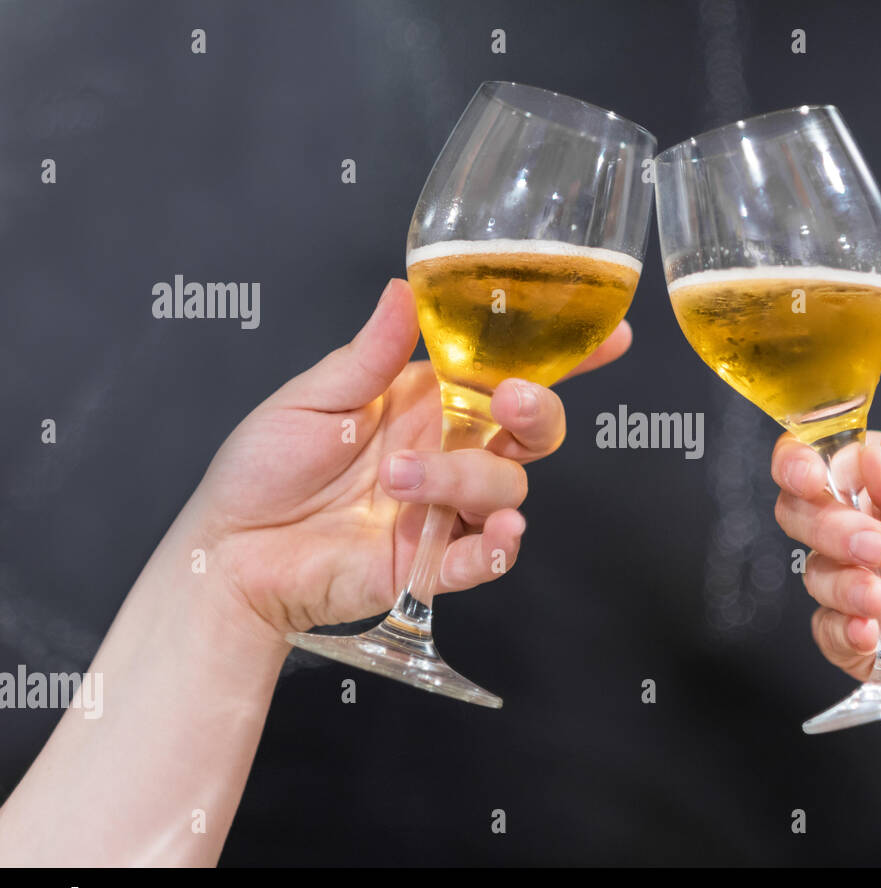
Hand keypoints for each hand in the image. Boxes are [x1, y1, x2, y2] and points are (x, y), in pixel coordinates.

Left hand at [189, 278, 629, 638]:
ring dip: (466, 478)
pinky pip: (487, 557)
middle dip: (537, 412)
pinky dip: (500, 547)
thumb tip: (403, 289)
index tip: (611, 338)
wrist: (228, 550)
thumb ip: (368, 356)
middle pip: (530, 432)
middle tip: (509, 401)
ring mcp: (444, 509)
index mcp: (426, 402)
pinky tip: (497, 534)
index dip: (564, 359)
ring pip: (506, 487)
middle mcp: (448, 452)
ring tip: (398, 479)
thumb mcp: (312, 399)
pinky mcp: (431, 563)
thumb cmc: (261, 469)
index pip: (507, 373)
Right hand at [772, 431, 880, 723]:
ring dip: (841, 583)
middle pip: (803, 507)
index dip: (807, 462)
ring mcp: (861, 579)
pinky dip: (842, 630)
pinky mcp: (857, 630)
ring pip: (813, 569)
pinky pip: (824, 627)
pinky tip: (873, 633)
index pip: (833, 455)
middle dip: (827, 525)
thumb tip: (874, 461)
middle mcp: (872, 525)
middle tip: (877, 547)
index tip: (813, 479)